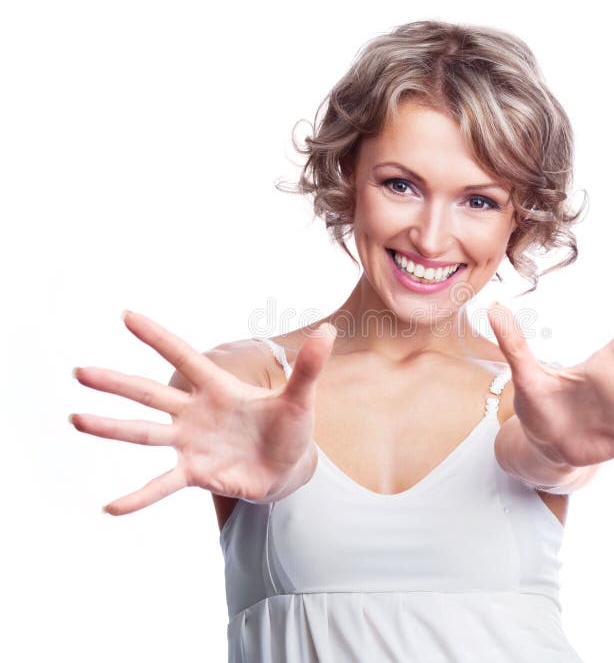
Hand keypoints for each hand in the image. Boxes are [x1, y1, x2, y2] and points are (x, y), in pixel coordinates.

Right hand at [71, 311, 336, 514]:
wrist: (287, 468)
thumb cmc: (289, 428)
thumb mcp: (300, 398)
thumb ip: (309, 367)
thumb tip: (330, 330)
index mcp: (217, 388)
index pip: (184, 355)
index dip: (158, 336)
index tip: (127, 314)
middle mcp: (195, 413)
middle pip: (151, 394)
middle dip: (117, 383)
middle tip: (80, 372)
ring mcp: (190, 443)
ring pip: (145, 434)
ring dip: (112, 429)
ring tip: (76, 419)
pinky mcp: (194, 474)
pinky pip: (161, 486)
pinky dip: (138, 497)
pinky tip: (109, 508)